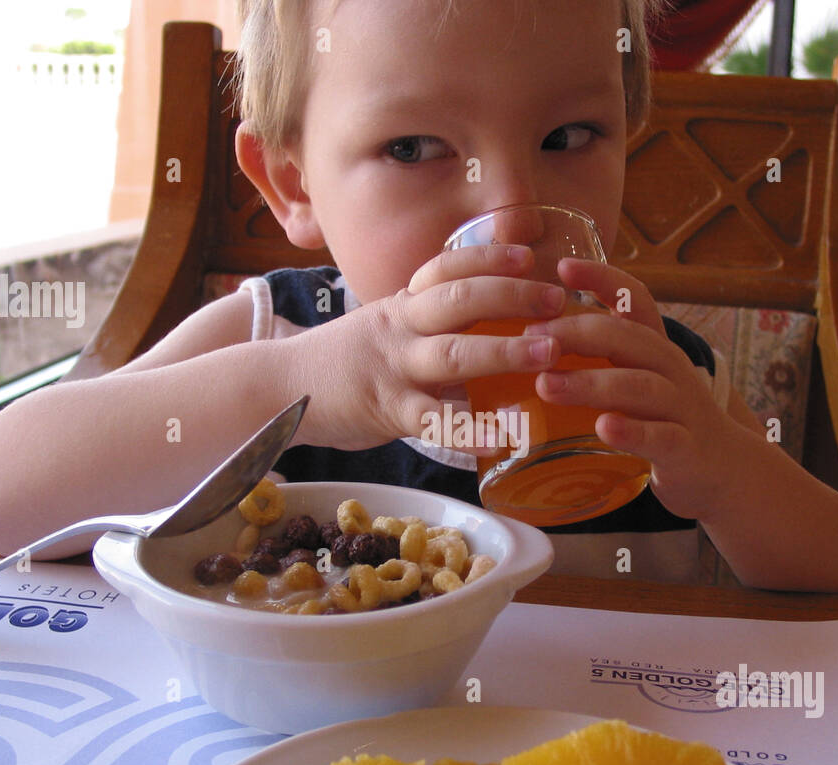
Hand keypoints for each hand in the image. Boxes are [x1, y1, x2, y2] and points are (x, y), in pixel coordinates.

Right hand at [290, 245, 563, 451]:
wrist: (277, 388)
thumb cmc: (342, 363)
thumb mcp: (384, 330)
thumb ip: (428, 328)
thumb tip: (490, 329)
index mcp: (402, 305)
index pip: (447, 268)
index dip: (489, 258)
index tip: (528, 254)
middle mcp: (400, 327)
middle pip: (460, 300)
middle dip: (513, 296)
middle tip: (559, 302)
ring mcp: (394, 368)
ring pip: (454, 354)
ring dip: (506, 352)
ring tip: (549, 355)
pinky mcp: (387, 410)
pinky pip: (436, 421)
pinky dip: (474, 430)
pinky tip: (506, 437)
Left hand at [524, 258, 739, 519]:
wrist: (721, 472)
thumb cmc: (660, 420)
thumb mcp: (634, 380)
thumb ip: (598, 359)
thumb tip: (529, 343)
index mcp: (654, 347)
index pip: (635, 299)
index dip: (603, 279)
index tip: (562, 266)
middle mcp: (670, 369)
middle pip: (627, 338)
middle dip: (576, 334)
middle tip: (530, 338)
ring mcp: (681, 408)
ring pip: (639, 386)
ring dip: (591, 383)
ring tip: (547, 385)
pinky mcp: (684, 448)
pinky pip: (661, 435)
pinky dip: (633, 431)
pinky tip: (605, 427)